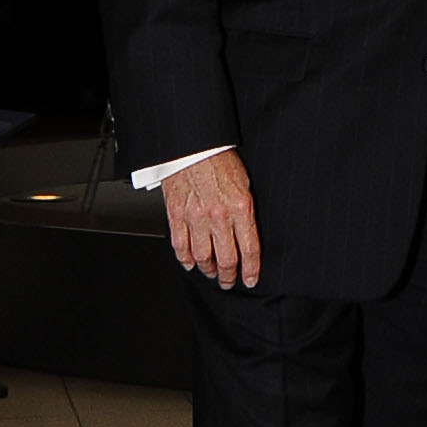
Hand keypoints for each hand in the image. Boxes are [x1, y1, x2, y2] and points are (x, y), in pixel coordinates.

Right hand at [164, 147, 259, 288]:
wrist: (192, 144)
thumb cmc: (218, 158)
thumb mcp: (244, 183)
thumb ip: (245, 211)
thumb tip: (248, 233)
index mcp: (240, 207)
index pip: (249, 249)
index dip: (251, 270)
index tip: (250, 279)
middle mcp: (218, 215)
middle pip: (226, 259)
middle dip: (229, 276)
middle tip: (230, 281)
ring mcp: (195, 217)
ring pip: (202, 257)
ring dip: (208, 270)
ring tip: (211, 273)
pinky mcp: (176, 215)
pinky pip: (180, 246)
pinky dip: (185, 259)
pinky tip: (190, 263)